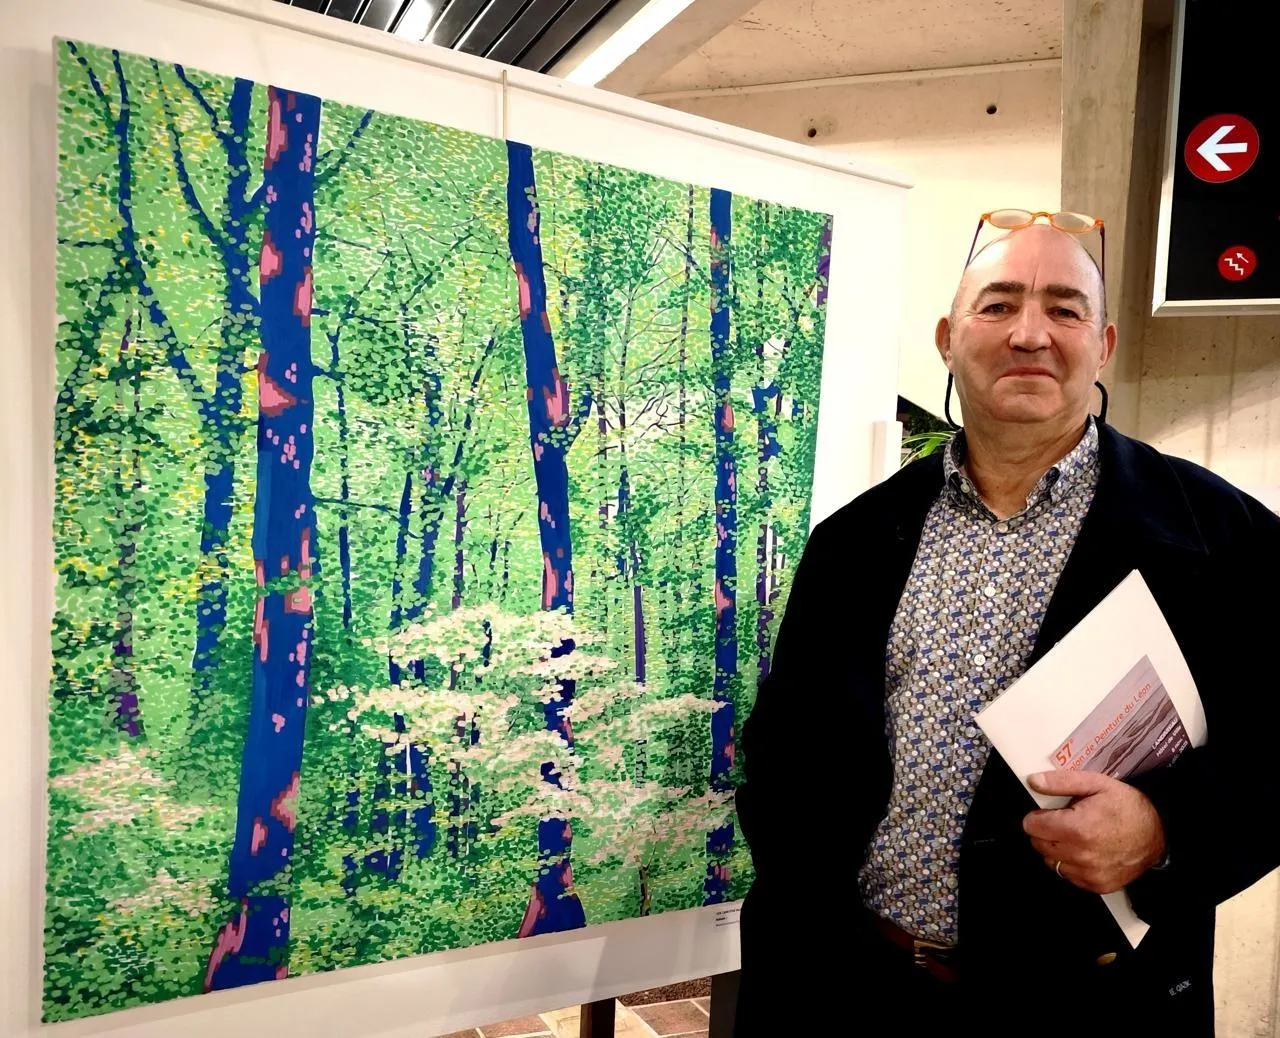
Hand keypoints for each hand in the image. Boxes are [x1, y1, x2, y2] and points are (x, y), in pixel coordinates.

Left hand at [1022, 770, 1166, 893]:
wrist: (1158, 834)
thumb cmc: (1129, 807)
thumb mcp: (1097, 784)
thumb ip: (1062, 782)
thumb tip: (1035, 781)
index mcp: (1078, 829)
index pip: (1032, 826)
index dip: (1037, 816)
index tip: (1047, 812)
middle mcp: (1082, 855)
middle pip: (1039, 844)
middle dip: (1045, 831)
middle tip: (1064, 822)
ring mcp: (1089, 873)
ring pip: (1051, 861)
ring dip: (1057, 848)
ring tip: (1076, 836)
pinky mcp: (1097, 884)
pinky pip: (1068, 875)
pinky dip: (1071, 863)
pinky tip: (1086, 850)